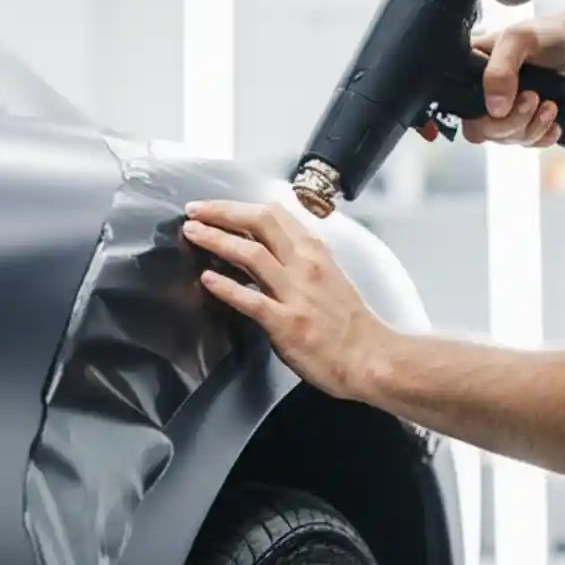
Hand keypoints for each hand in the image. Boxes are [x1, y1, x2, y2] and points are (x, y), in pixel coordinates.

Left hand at [182, 199, 390, 401]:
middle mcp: (304, 266)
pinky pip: (251, 300)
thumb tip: (269, 245)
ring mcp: (295, 294)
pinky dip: (226, 287)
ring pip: (251, 254)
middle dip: (222, 212)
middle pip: (259, 223)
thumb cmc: (349, 323)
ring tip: (193, 233)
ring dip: (216, 240)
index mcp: (314, 252)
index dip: (239, 206)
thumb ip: (300, 258)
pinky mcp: (287, 323)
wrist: (371, 358)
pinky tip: (207, 279)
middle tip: (194, 211)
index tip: (214, 206)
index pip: (274, 214)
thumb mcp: (329, 276)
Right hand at [461, 15, 564, 147]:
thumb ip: (499, 71)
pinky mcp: (525, 121)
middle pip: (483, 130)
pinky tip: (554, 125)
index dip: (481, 116)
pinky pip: (526, 143)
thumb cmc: (546, 35)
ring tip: (551, 106)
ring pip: (506, 138)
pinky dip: (542, 137)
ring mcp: (503, 111)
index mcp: (469, 73)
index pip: (460, 109)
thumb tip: (495, 109)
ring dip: (531, 127)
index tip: (505, 104)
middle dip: (512, 121)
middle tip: (534, 98)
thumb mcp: (518, 39)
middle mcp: (481, 95)